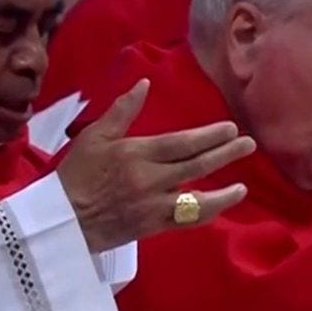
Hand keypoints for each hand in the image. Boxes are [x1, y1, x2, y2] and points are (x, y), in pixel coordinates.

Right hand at [57, 80, 255, 251]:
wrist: (62, 220)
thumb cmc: (76, 174)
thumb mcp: (95, 136)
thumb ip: (122, 110)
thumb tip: (144, 84)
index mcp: (136, 154)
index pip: (182, 143)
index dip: (209, 136)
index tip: (230, 129)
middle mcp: (150, 179)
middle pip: (196, 166)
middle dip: (226, 154)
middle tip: (248, 145)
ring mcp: (153, 206)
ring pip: (197, 201)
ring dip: (223, 195)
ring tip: (243, 188)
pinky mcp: (153, 226)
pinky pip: (185, 222)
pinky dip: (205, 215)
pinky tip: (219, 207)